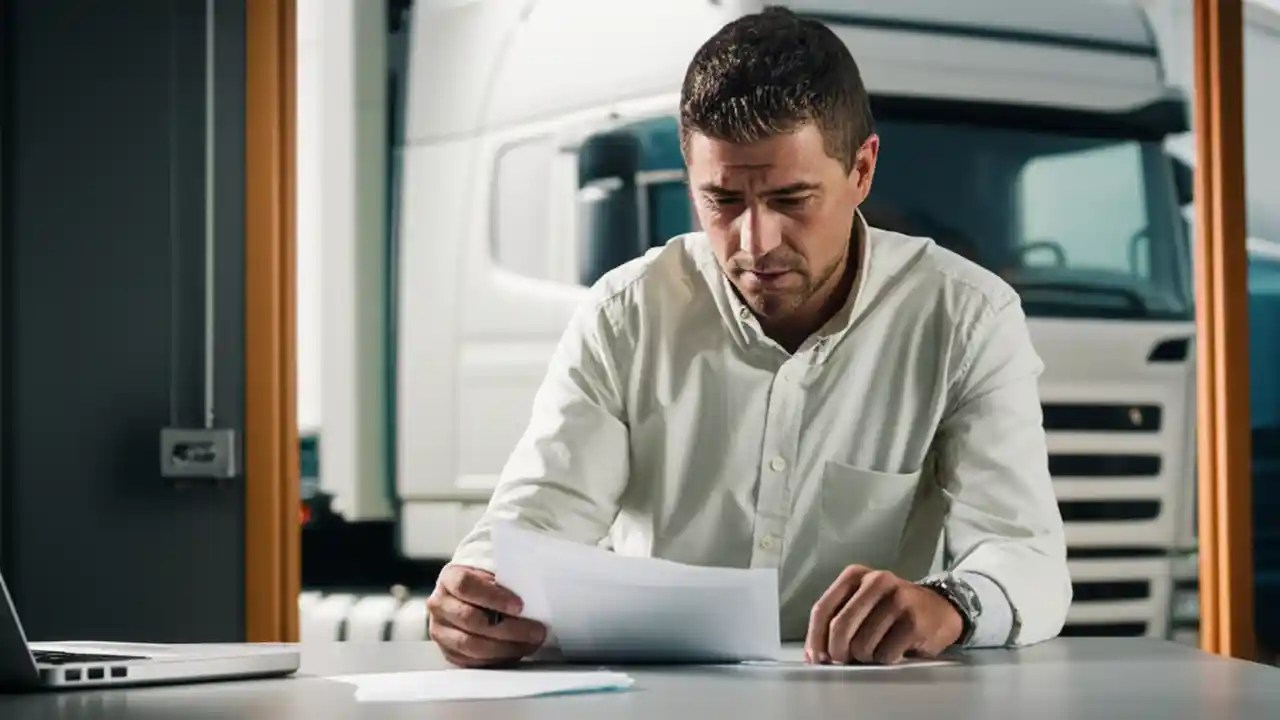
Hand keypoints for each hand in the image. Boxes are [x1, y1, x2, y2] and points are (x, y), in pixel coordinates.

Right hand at [427, 565, 547, 667]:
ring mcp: (441, 631)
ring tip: (530, 643)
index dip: (493, 596)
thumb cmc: (487, 583)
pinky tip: (516, 651)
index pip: (466, 586)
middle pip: (470, 619)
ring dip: (506, 647)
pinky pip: (472, 661)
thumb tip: (531, 593)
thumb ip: (506, 580)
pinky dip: (498, 659)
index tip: (520, 606)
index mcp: (450, 577)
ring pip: (471, 645)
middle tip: (536, 630)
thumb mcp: (494, 572)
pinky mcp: (448, 652)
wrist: (470, 597)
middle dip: (508, 628)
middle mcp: (440, 604)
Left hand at [804, 565, 962, 664]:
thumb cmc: (891, 611)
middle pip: (840, 627)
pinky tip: (894, 651)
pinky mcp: (915, 621)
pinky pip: (885, 654)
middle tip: (843, 662)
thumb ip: (836, 620)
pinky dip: (884, 661)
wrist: (940, 608)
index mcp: (855, 575)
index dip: (814, 639)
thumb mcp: (862, 603)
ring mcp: (898, 599)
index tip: (815, 660)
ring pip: (862, 645)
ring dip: (865, 658)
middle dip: (837, 653)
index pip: (822, 609)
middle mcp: (876, 581)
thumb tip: (813, 655)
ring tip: (876, 651)